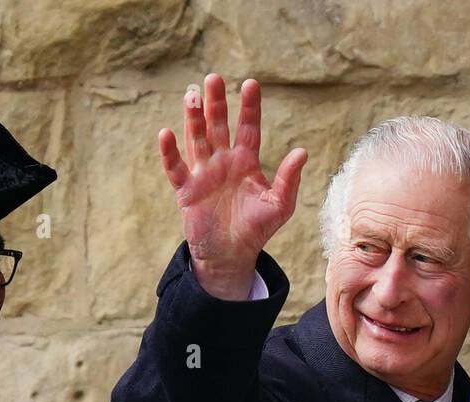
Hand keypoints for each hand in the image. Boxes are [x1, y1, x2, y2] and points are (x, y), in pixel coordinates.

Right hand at [159, 74, 307, 299]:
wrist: (232, 255)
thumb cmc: (257, 229)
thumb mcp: (279, 205)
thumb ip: (289, 179)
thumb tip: (302, 151)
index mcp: (246, 162)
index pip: (248, 128)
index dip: (249, 107)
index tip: (250, 83)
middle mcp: (223, 161)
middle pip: (218, 126)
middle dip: (216, 103)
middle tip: (214, 78)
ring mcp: (203, 174)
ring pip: (197, 139)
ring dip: (193, 118)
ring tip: (192, 95)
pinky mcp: (186, 190)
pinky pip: (176, 167)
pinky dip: (170, 152)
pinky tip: (167, 134)